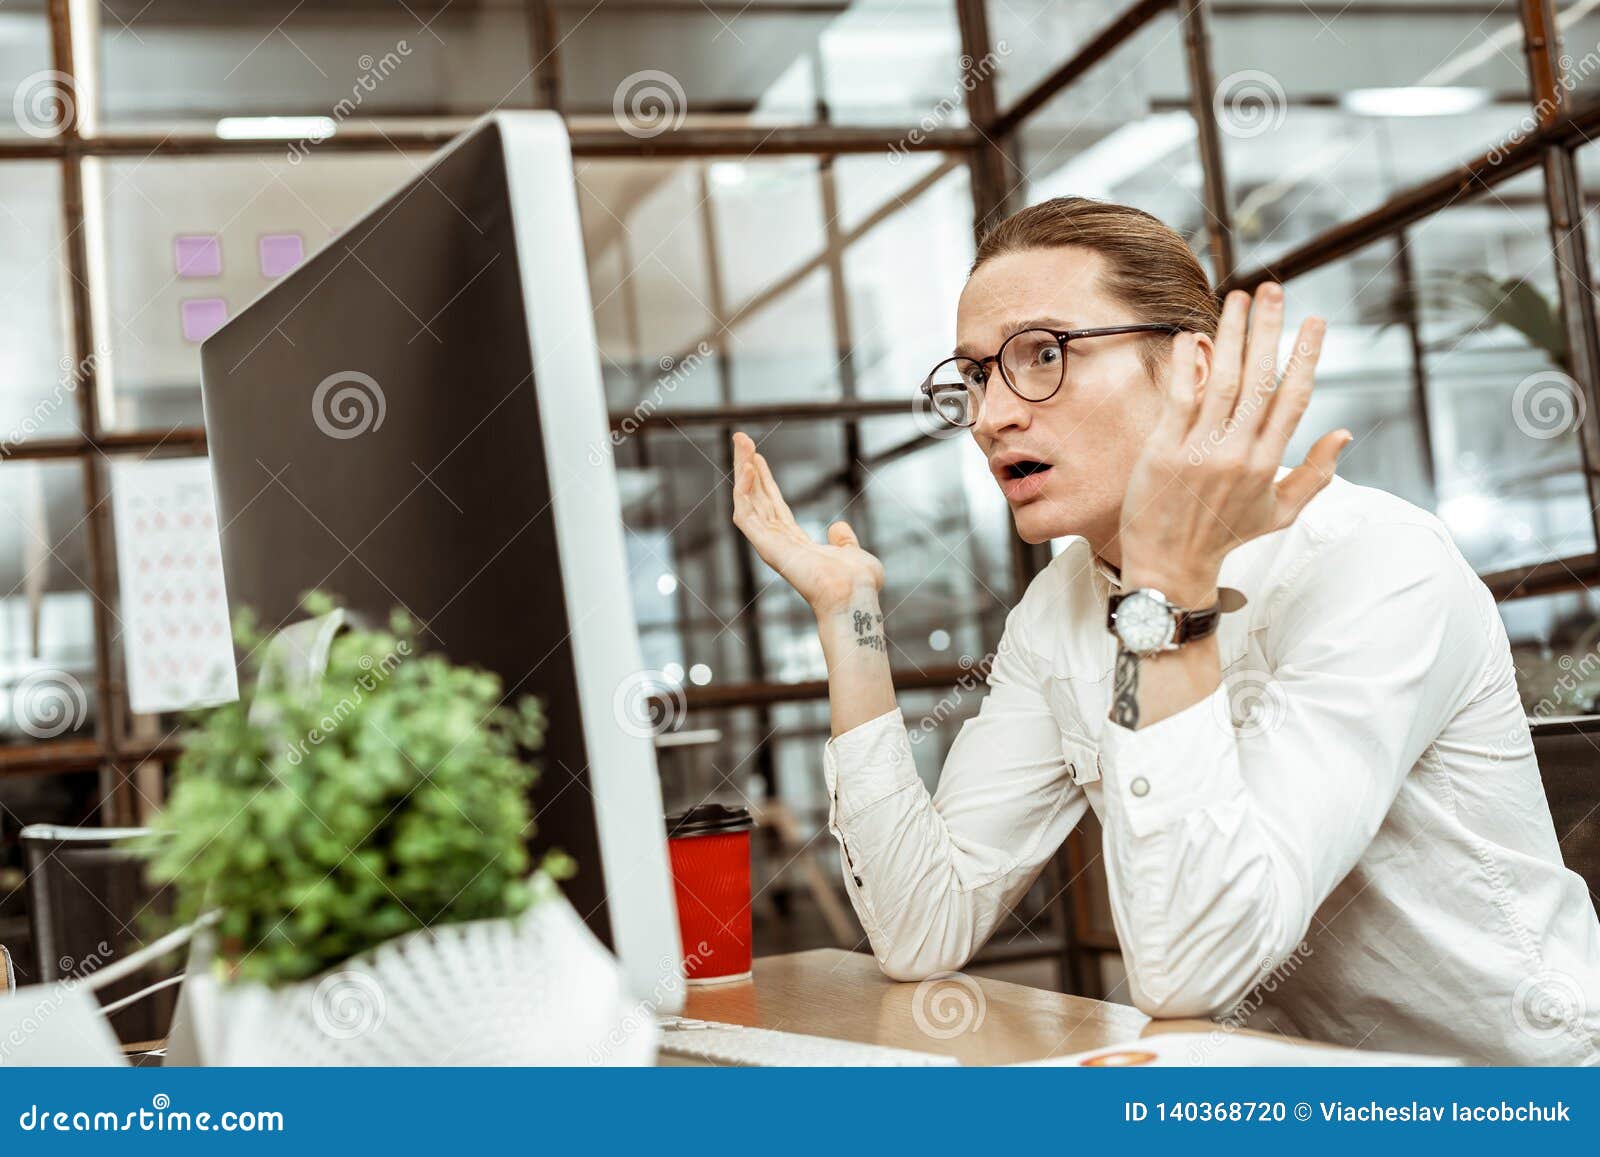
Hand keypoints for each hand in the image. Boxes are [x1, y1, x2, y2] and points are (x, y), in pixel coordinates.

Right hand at [730, 431, 884, 615]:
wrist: (855, 597)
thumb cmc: (857, 584)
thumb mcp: (852, 552)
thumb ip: (843, 540)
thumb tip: (838, 527)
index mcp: (796, 544)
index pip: (773, 506)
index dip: (764, 481)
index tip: (757, 458)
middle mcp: (779, 543)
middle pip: (756, 498)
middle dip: (747, 468)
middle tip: (741, 439)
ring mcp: (770, 545)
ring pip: (747, 501)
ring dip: (742, 471)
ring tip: (741, 442)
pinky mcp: (766, 546)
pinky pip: (747, 514)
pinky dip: (744, 490)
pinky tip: (747, 467)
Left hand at [1117, 282, 1351, 605]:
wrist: (1171, 567)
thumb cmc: (1224, 536)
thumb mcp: (1280, 513)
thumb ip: (1315, 474)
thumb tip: (1344, 435)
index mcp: (1268, 463)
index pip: (1293, 399)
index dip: (1306, 356)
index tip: (1315, 320)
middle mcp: (1238, 453)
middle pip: (1260, 380)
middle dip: (1269, 330)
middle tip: (1274, 289)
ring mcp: (1199, 451)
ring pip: (1223, 381)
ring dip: (1232, 335)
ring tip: (1239, 298)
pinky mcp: (1163, 451)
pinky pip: (1179, 398)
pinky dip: (1188, 365)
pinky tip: (1194, 335)